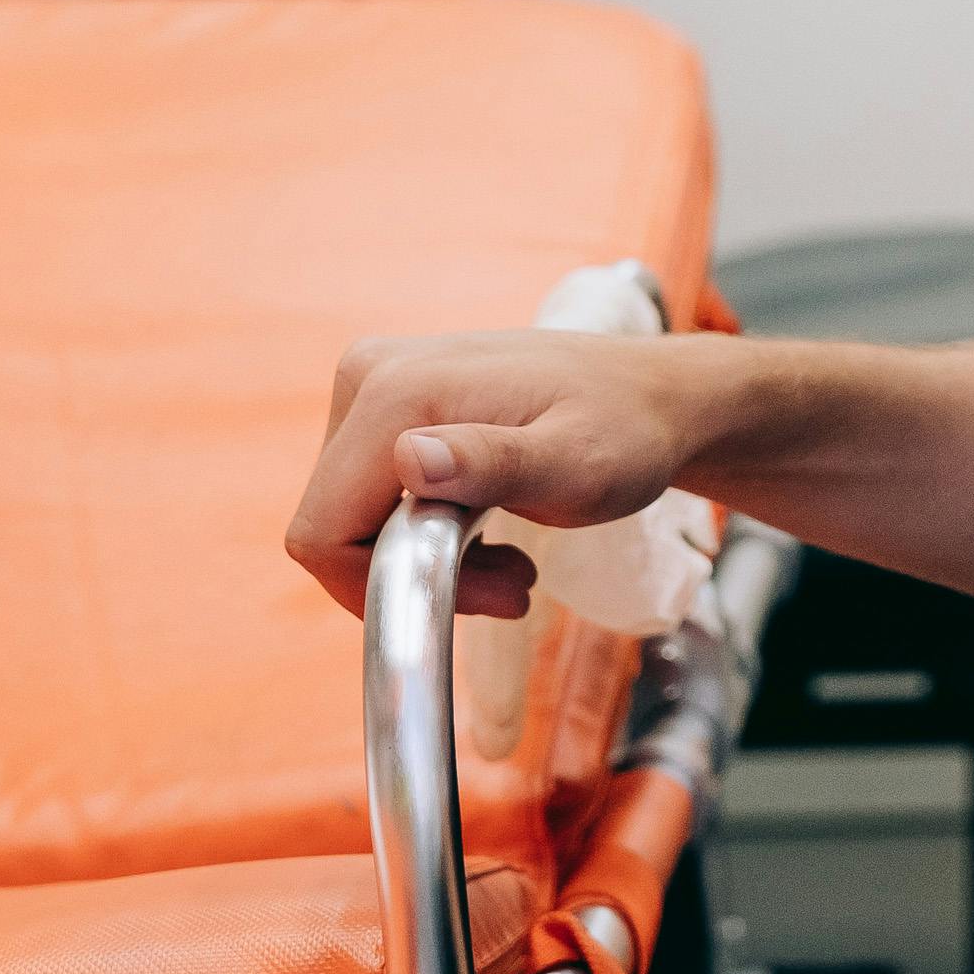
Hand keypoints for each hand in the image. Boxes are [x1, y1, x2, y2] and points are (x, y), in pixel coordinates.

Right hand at [283, 328, 702, 619]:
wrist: (652, 397)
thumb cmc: (628, 432)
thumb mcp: (579, 464)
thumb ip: (495, 465)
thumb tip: (408, 459)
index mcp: (398, 391)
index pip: (321, 533)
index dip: (385, 589)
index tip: (483, 596)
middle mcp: (369, 376)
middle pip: (334, 527)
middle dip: (414, 578)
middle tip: (511, 583)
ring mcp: (375, 384)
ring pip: (352, 520)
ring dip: (426, 563)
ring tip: (512, 567)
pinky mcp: (391, 404)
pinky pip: (373, 498)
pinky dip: (426, 537)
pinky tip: (490, 537)